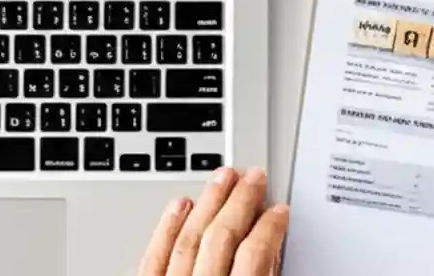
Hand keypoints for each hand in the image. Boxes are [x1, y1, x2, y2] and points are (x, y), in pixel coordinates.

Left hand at [138, 167, 289, 275]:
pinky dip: (167, 227)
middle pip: (221, 236)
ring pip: (188, 238)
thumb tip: (271, 251)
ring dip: (208, 202)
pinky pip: (154, 256)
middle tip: (255, 177)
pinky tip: (180, 204)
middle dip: (241, 201)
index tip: (279, 210)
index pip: (254, 254)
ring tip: (223, 177)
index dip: (270, 227)